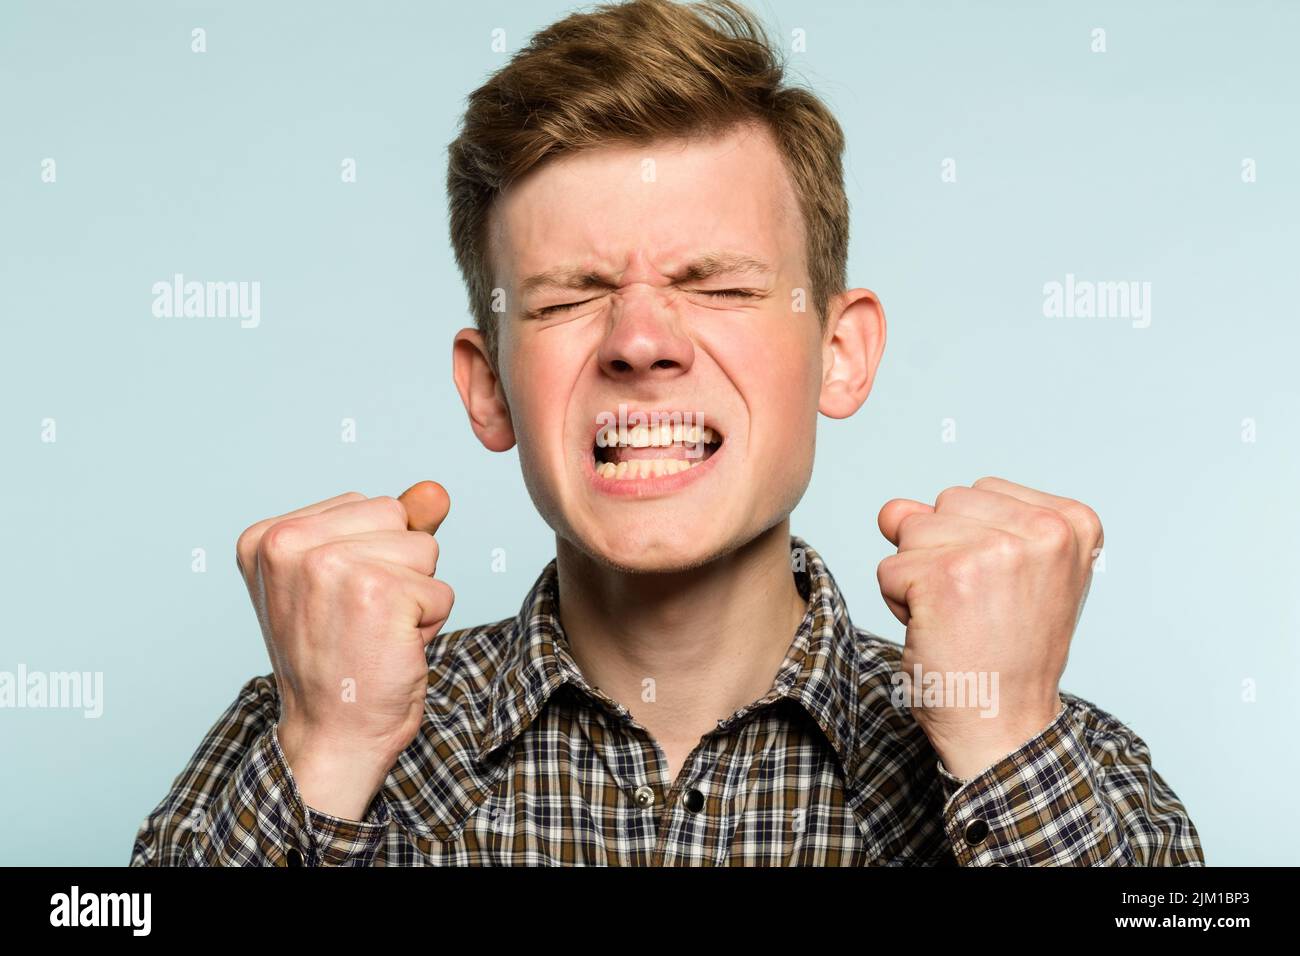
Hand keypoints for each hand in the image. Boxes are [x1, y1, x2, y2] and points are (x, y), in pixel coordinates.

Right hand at [235, 480, 453, 818]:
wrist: (332, 735)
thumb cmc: (340, 660)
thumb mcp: (353, 577)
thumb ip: (392, 526)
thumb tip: (435, 491)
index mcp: (267, 535)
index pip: (366, 503)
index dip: (373, 554)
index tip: (337, 602)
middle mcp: (287, 543)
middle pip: (396, 515)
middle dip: (399, 567)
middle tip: (360, 619)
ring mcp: (331, 565)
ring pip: (424, 548)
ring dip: (415, 596)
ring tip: (374, 633)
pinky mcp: (377, 592)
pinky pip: (441, 590)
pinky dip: (430, 624)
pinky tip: (389, 649)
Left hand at [876, 476, 1102, 778]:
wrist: (1004, 724)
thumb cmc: (1007, 654)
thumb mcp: (1007, 570)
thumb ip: (958, 522)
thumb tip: (893, 510)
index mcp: (1073, 523)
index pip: (979, 493)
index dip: (972, 540)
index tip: (1003, 590)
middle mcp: (1044, 531)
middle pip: (944, 504)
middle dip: (941, 553)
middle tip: (976, 608)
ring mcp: (995, 551)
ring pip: (911, 530)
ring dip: (918, 577)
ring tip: (958, 619)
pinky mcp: (947, 576)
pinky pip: (890, 568)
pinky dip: (899, 602)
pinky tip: (938, 631)